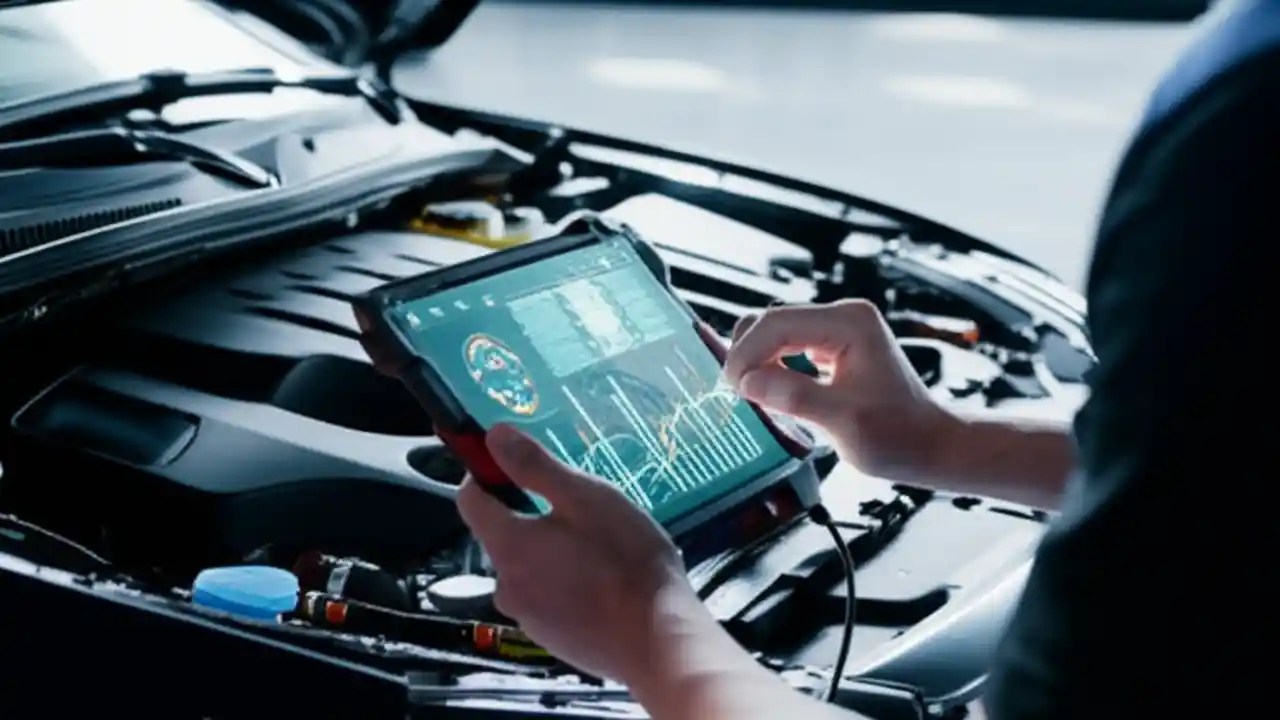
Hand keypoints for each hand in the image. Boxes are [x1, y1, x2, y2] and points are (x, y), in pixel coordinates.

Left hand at [456, 424, 695, 683]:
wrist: (658, 640)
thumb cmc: (626, 560)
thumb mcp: (586, 498)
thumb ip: (535, 466)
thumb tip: (494, 436)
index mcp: (508, 546)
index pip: (470, 500)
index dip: (486, 473)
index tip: (516, 463)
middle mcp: (506, 585)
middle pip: (502, 536)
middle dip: (532, 517)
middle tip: (582, 511)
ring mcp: (528, 617)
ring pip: (528, 568)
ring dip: (550, 553)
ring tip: (600, 549)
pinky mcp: (552, 639)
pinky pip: (547, 598)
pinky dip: (565, 584)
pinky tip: (603, 584)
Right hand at [723, 300, 958, 480]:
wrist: (930, 446)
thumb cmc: (899, 436)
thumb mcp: (845, 422)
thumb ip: (796, 397)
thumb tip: (748, 382)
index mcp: (850, 323)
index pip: (777, 324)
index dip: (746, 353)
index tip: (732, 388)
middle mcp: (844, 317)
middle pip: (770, 322)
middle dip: (748, 356)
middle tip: (738, 394)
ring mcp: (838, 330)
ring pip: (773, 333)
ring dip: (757, 362)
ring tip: (755, 397)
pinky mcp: (832, 345)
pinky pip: (786, 347)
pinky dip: (771, 368)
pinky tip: (772, 394)